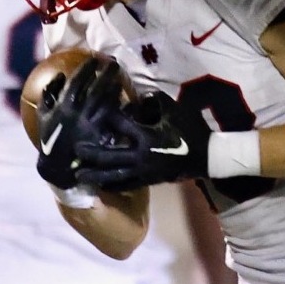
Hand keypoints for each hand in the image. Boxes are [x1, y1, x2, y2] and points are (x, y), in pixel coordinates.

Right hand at [36, 57, 127, 189]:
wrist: (58, 167)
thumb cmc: (50, 139)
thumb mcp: (43, 116)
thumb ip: (48, 94)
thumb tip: (59, 76)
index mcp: (63, 107)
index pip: (77, 82)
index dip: (86, 69)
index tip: (94, 59)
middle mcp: (79, 115)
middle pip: (96, 89)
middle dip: (106, 74)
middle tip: (115, 63)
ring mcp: (91, 127)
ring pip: (107, 104)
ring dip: (114, 90)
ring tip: (120, 81)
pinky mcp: (101, 138)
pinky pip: (114, 121)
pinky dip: (121, 111)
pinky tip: (128, 104)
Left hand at [74, 91, 211, 190]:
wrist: (208, 157)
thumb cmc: (192, 130)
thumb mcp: (174, 109)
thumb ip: (154, 100)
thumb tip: (138, 98)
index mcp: (147, 136)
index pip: (120, 124)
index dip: (107, 116)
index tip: (94, 109)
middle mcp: (141, 156)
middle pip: (110, 155)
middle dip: (91, 152)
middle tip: (76, 148)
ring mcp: (144, 171)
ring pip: (115, 175)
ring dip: (96, 175)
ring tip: (79, 175)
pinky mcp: (149, 180)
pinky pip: (126, 184)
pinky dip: (112, 185)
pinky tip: (100, 185)